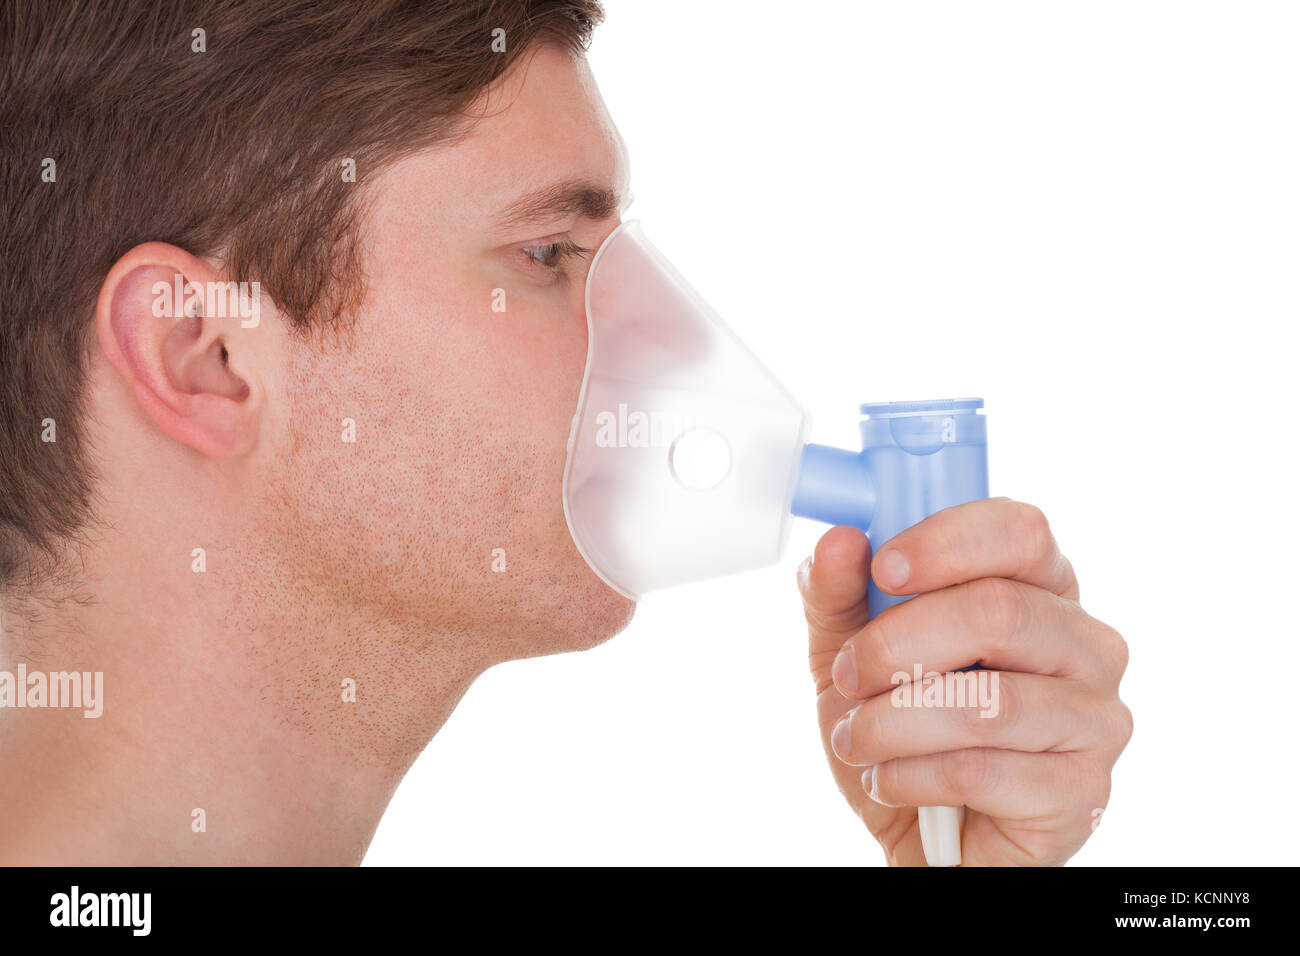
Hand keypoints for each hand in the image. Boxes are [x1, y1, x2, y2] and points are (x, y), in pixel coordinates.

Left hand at [798, 498, 1131, 865]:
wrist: (920, 838)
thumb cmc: (899, 728)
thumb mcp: (848, 650)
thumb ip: (839, 592)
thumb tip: (837, 542)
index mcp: (1040, 589)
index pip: (1020, 531)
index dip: (947, 543)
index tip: (882, 568)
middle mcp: (1085, 645)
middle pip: (1000, 610)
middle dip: (896, 644)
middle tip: (848, 675)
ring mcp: (1095, 720)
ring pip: (987, 701)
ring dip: (892, 722)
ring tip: (858, 739)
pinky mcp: (1082, 793)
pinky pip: (980, 771)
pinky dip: (910, 775)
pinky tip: (890, 780)